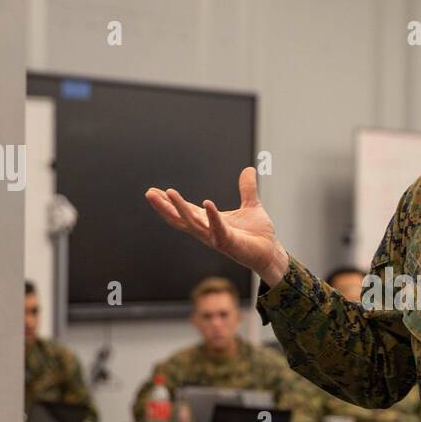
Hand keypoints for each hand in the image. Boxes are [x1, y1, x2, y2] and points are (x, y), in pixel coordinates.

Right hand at [145, 168, 290, 285]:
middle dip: (165, 206)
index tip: (154, 191)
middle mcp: (208, 231)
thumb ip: (247, 188)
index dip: (170, 202)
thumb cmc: (258, 234)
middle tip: (149, 193)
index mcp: (209, 222)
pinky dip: (212, 216)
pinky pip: (218, 228)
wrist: (271, 252)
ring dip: (181, 208)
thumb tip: (248, 169)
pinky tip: (206, 203)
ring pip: (193, 223)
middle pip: (181, 218)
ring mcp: (216, 238)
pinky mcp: (229, 243)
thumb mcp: (251, 205)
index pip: (185, 211)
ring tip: (169, 193)